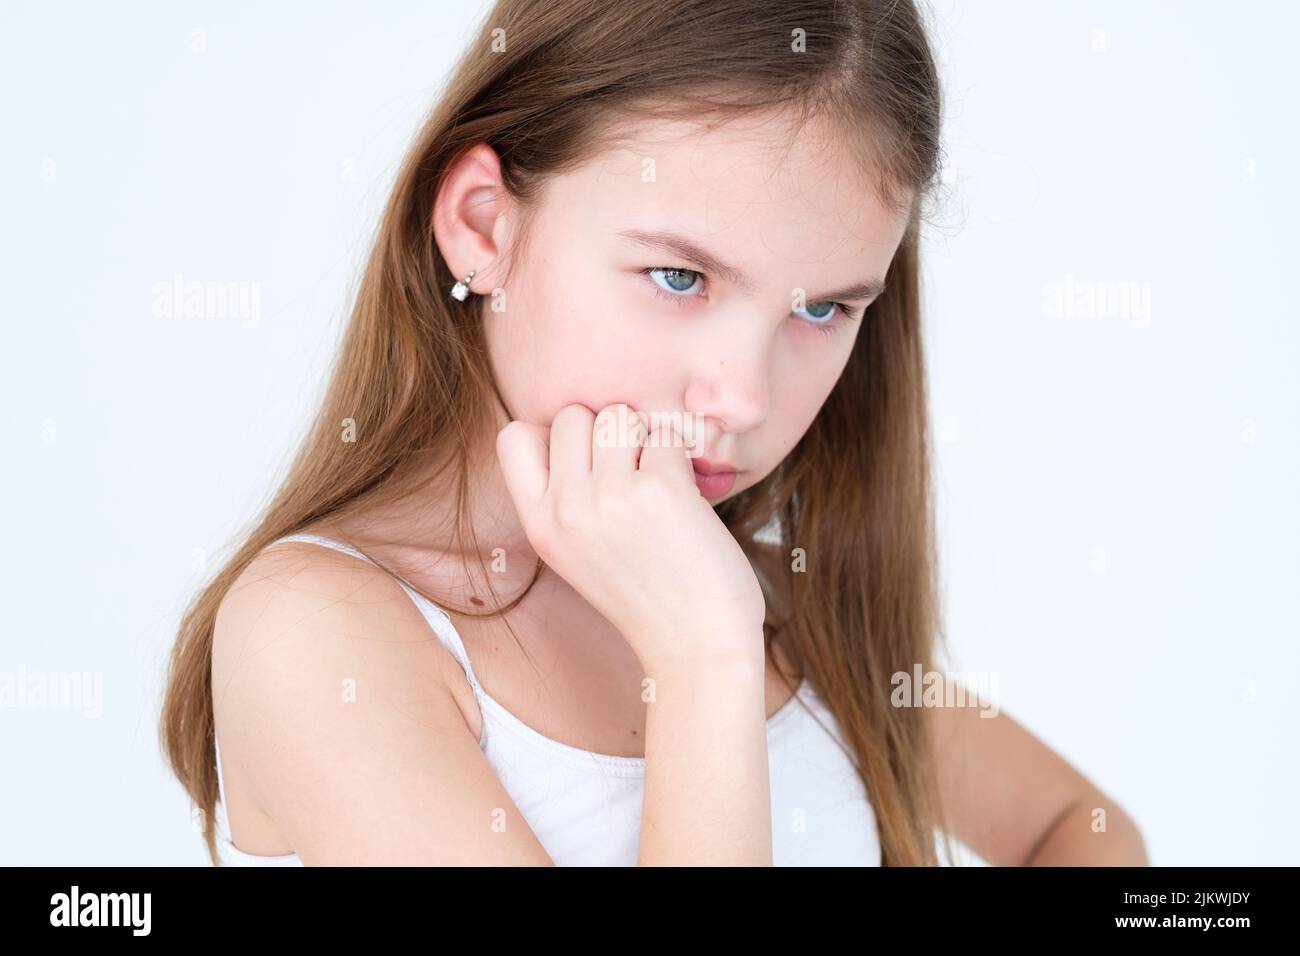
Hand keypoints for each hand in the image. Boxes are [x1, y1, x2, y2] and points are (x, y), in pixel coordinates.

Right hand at [495, 403, 765, 669]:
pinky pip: (664, 435)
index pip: (513, 436)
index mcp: (538, 525)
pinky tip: (684, 500)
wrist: (696, 645)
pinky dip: (680, 458)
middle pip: (572, 414)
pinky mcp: (661, 488)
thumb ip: (562, 497)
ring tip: (657, 487)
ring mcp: (611, 496)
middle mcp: (566, 508)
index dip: (551, 437)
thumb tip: (574, 425)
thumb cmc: (645, 594)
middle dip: (605, 433)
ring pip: (618, 415)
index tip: (584, 466)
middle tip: (631, 477)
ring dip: (644, 440)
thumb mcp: (575, 553)